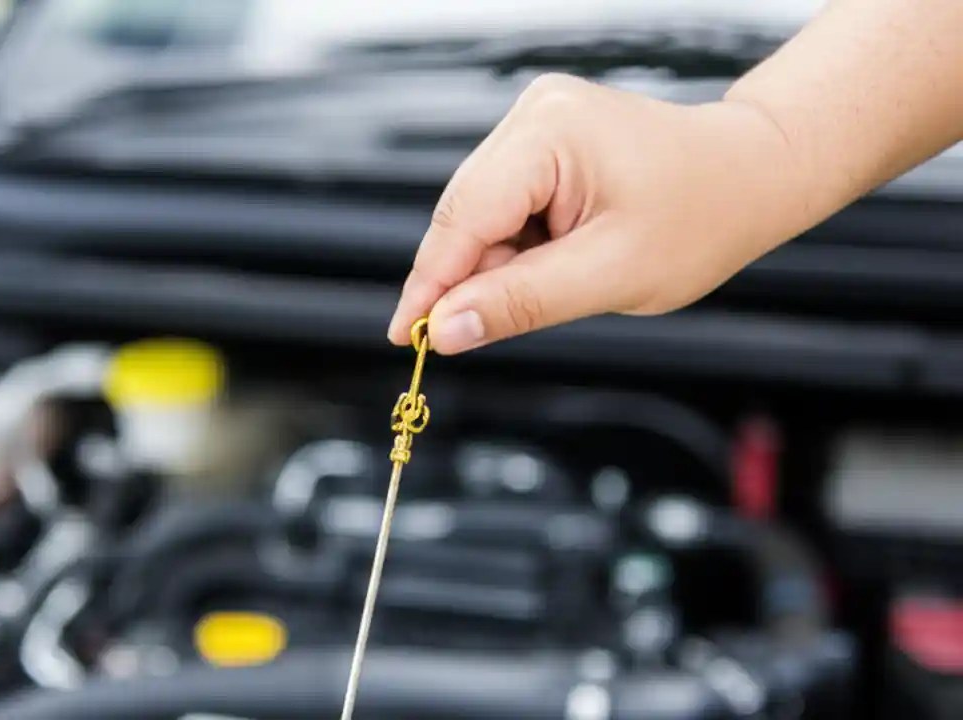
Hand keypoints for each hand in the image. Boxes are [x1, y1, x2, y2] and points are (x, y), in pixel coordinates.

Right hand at [387, 73, 810, 354]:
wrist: (753, 176)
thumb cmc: (704, 216)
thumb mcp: (610, 276)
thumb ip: (520, 303)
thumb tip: (446, 330)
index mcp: (551, 132)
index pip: (465, 217)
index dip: (431, 283)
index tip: (406, 336)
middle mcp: (535, 114)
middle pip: (464, 213)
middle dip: (467, 277)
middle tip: (468, 333)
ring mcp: (538, 123)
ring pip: (480, 214)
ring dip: (496, 264)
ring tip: (558, 284)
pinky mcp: (544, 140)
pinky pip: (504, 205)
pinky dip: (515, 247)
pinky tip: (553, 263)